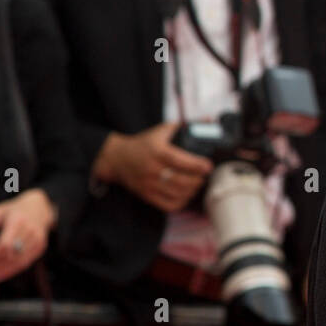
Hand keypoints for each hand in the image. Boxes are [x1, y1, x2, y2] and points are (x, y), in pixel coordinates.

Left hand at [0, 188, 56, 281]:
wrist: (39, 208)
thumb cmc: (13, 210)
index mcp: (17, 221)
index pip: (4, 244)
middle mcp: (30, 231)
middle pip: (10, 255)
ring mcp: (37, 240)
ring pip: (17, 261)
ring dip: (0, 271)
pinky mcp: (40, 247)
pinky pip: (24, 263)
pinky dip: (11, 271)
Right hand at [94, 122, 213, 212]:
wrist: (117, 158)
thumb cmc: (143, 144)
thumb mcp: (161, 130)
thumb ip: (184, 126)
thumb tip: (207, 120)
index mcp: (158, 152)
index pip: (180, 161)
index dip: (197, 165)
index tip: (208, 166)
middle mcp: (153, 169)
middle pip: (182, 180)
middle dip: (198, 180)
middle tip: (204, 176)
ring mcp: (149, 184)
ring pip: (177, 193)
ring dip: (192, 190)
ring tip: (197, 184)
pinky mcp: (147, 195)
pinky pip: (168, 205)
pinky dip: (181, 202)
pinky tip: (185, 194)